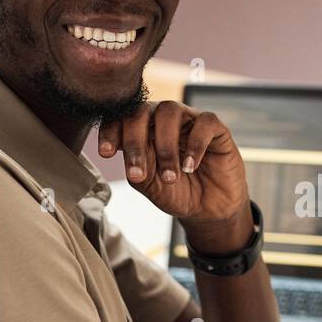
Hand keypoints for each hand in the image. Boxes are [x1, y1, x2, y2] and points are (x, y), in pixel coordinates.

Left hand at [98, 101, 250, 246]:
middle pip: (142, 110)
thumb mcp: (149, 185)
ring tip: (170, 176)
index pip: (121, 117)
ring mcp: (190, 121)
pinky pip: (204, 122)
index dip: (111, 130)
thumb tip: (128, 153)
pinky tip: (190, 166)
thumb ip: (136, 166)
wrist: (208, 210)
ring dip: (165, 145)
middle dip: (134, 140)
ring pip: (170, 111)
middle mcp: (163, 119)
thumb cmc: (175, 193)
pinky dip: (195, 144)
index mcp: (142, 129)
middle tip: (137, 174)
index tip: (105, 152)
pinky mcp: (216, 129)